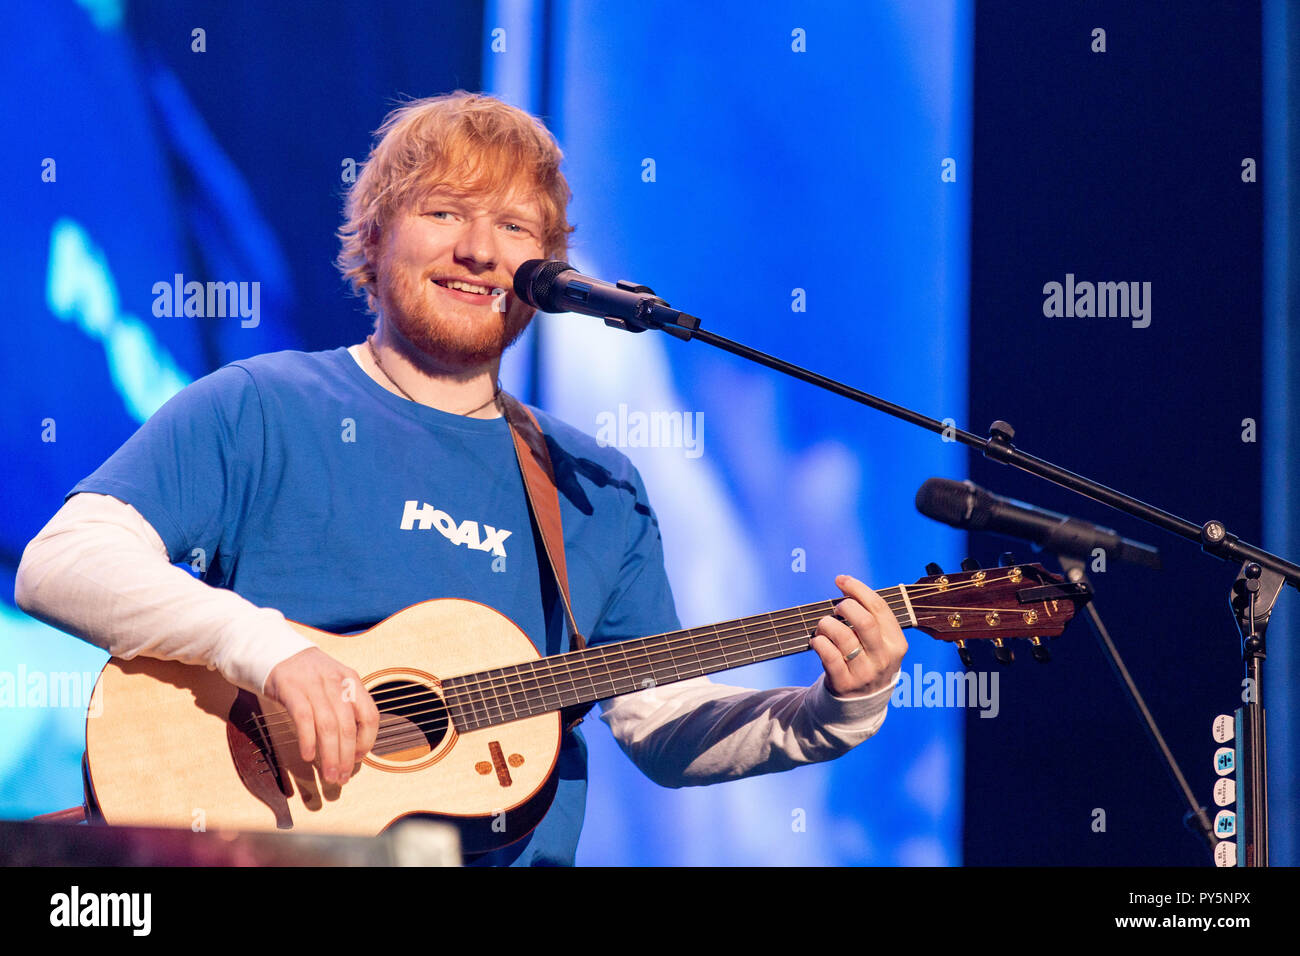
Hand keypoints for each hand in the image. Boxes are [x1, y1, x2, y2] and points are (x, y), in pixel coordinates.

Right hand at [264, 647, 379, 784]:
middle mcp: (336, 682)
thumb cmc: (307, 674)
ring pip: (328, 726)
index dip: (367, 741)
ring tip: (329, 775)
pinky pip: (304, 718)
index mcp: (352, 681)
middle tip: (341, 778)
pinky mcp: (291, 689)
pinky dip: (308, 740)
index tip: (357, 759)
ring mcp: (314, 685)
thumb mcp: (333, 683)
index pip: (370, 715)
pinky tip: (307, 756)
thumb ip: (345, 707)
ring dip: (330, 755)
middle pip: (348, 726)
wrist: (274, 650)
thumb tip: (353, 746)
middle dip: (347, 757)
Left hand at [809, 575, 907, 697]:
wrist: (862, 703)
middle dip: (845, 607)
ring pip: (844, 637)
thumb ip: (870, 617)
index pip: (880, 608)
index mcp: (896, 643)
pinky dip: (819, 642)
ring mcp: (865, 673)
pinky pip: (829, 656)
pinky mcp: (845, 684)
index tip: (841, 580)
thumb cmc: (867, 660)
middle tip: (836, 608)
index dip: (858, 589)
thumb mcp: (880, 643)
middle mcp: (883, 658)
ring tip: (823, 626)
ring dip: (827, 624)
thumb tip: (845, 583)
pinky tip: (817, 640)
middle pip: (864, 621)